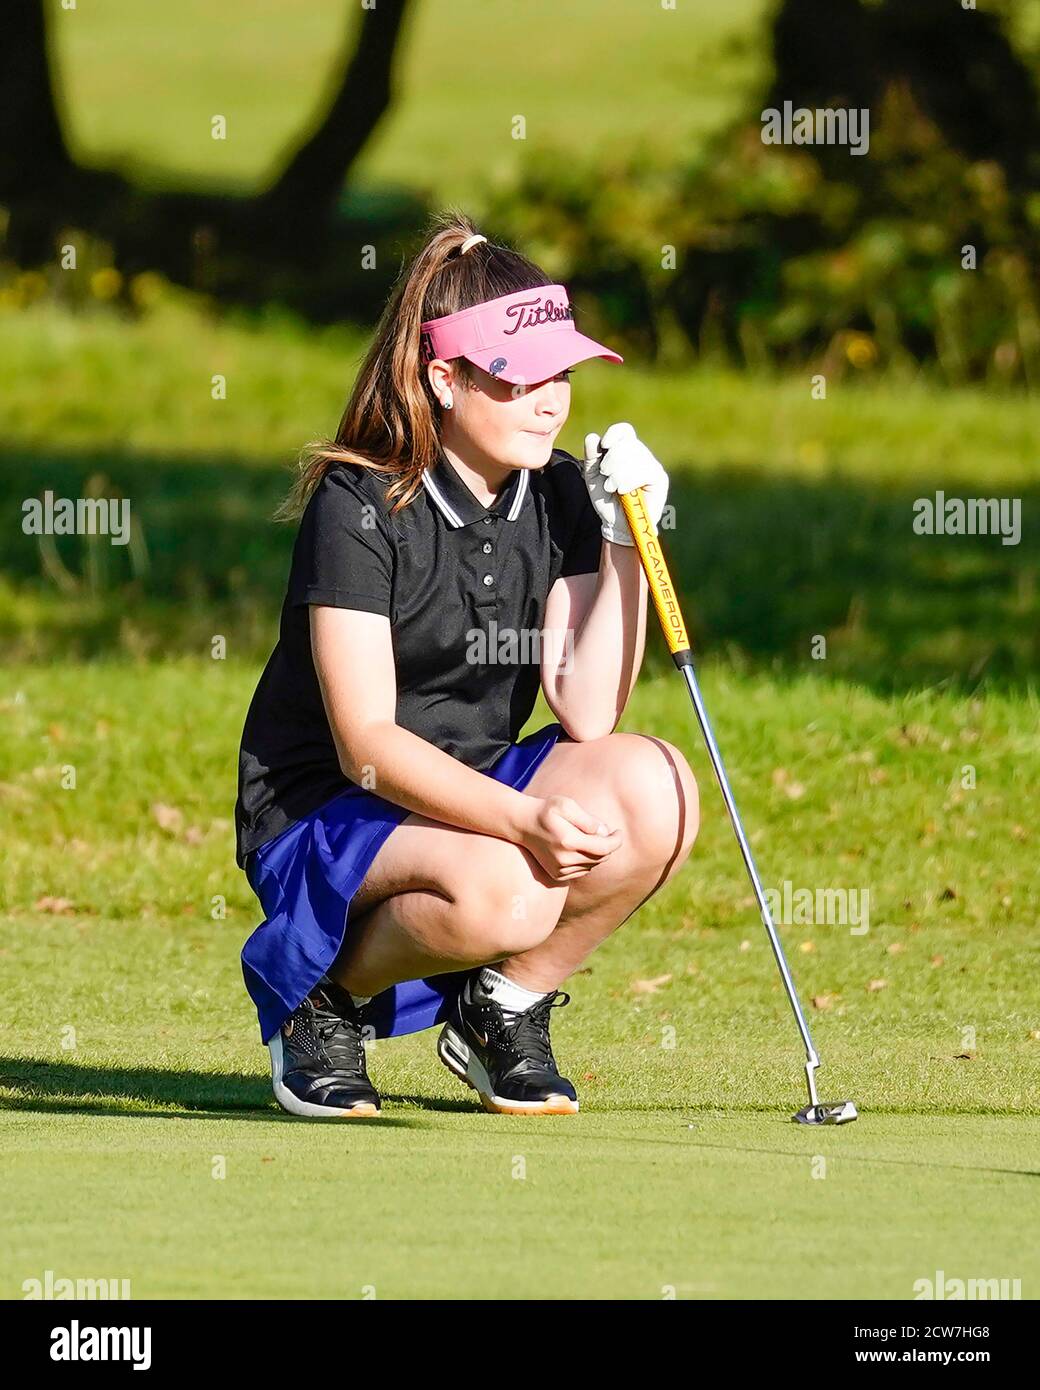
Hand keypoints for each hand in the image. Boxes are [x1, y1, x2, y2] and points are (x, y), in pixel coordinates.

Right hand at [516, 794, 622, 883]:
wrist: (523, 824)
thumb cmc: (546, 811)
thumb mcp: (566, 805)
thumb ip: (587, 819)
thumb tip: (604, 832)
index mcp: (569, 842)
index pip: (604, 848)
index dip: (616, 841)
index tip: (618, 832)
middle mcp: (565, 860)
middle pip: (600, 858)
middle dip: (608, 846)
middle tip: (605, 832)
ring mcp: (560, 870)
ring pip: (592, 865)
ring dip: (596, 853)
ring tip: (587, 837)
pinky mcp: (557, 875)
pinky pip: (582, 871)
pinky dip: (586, 861)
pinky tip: (579, 848)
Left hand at [581, 422, 668, 545]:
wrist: (616, 525)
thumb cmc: (606, 500)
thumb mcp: (593, 478)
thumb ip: (591, 458)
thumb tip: (592, 437)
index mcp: (625, 450)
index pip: (624, 431)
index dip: (614, 434)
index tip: (604, 446)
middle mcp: (641, 455)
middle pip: (627, 443)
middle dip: (611, 460)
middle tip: (606, 478)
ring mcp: (652, 465)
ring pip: (635, 456)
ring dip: (618, 474)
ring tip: (612, 487)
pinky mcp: (659, 479)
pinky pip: (645, 470)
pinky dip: (628, 480)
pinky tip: (622, 491)